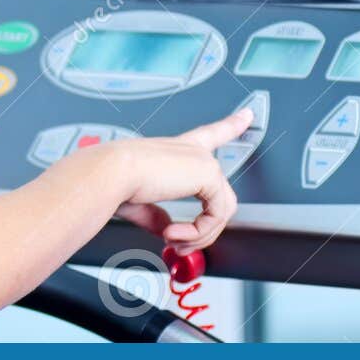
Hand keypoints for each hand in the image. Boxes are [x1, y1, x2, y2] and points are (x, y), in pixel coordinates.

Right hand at [106, 107, 251, 251]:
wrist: (112, 173)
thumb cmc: (115, 180)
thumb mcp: (142, 202)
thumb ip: (159, 215)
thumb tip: (167, 229)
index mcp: (176, 150)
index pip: (209, 134)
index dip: (230, 125)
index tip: (247, 115)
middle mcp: (192, 150)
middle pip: (221, 192)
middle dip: (205, 228)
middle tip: (179, 244)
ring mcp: (203, 161)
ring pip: (221, 210)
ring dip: (199, 234)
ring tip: (175, 241)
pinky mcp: (209, 173)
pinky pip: (216, 216)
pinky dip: (197, 232)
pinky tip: (175, 233)